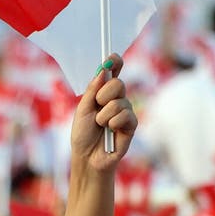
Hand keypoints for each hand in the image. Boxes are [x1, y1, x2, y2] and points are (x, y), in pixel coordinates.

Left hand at [70, 53, 136, 172]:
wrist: (87, 157)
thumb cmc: (83, 135)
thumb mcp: (83, 110)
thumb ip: (93, 90)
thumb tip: (103, 69)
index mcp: (103, 94)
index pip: (114, 72)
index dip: (114, 62)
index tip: (111, 58)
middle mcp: (116, 100)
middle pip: (118, 83)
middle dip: (104, 94)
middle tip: (97, 106)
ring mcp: (125, 112)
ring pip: (120, 101)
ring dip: (105, 115)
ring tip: (100, 126)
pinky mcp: (131, 125)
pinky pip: (125, 115)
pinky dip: (113, 123)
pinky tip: (110, 131)